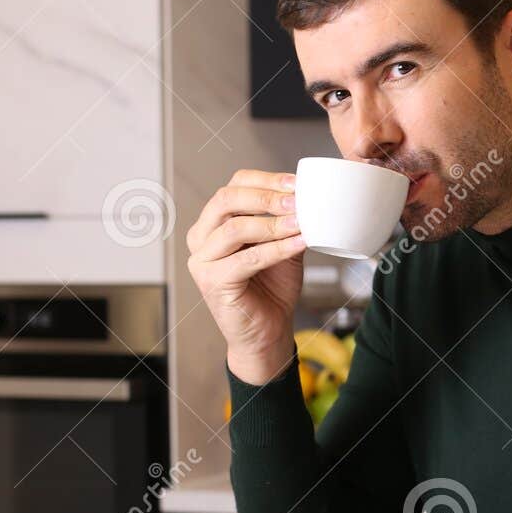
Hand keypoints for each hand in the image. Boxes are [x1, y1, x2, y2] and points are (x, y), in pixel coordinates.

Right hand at [185, 168, 308, 385]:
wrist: (268, 332)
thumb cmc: (272, 289)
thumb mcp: (283, 246)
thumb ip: (287, 222)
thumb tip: (310, 196)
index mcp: (215, 222)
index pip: (234, 185)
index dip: (265, 180)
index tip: (297, 183)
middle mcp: (201, 237)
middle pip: (226, 200)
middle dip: (266, 197)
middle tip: (298, 201)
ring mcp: (202, 260)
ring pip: (234, 229)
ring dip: (272, 224)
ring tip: (301, 223)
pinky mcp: (212, 282)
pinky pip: (246, 259)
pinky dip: (276, 249)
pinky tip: (299, 243)